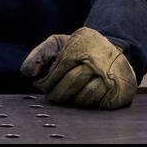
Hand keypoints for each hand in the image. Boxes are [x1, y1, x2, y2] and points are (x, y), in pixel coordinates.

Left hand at [20, 27, 136, 109]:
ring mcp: (110, 78)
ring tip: (67, 96)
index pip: (57, 72)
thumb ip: (39, 54)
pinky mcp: (120, 91)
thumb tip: (26, 72)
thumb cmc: (80, 46)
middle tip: (52, 95)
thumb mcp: (59, 42)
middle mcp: (96, 63)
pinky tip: (82, 96)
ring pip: (83, 98)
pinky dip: (87, 103)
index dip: (46, 82)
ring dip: (71, 100)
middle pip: (69, 86)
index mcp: (79, 48)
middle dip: (56, 94)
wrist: (115, 46)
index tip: (41, 85)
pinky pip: (98, 104)